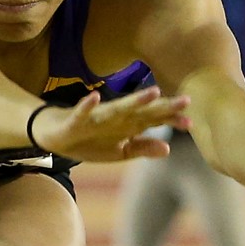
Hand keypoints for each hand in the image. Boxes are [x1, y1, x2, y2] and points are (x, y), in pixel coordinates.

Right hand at [30, 87, 189, 163]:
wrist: (53, 135)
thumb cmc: (88, 141)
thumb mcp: (117, 152)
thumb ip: (141, 148)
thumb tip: (168, 149)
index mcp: (125, 125)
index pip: (153, 121)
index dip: (171, 121)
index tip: (191, 122)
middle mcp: (115, 117)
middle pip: (142, 111)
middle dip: (162, 107)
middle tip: (186, 101)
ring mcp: (96, 117)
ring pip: (117, 108)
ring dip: (134, 100)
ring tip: (152, 93)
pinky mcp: (75, 120)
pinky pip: (81, 112)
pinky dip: (87, 106)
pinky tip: (94, 98)